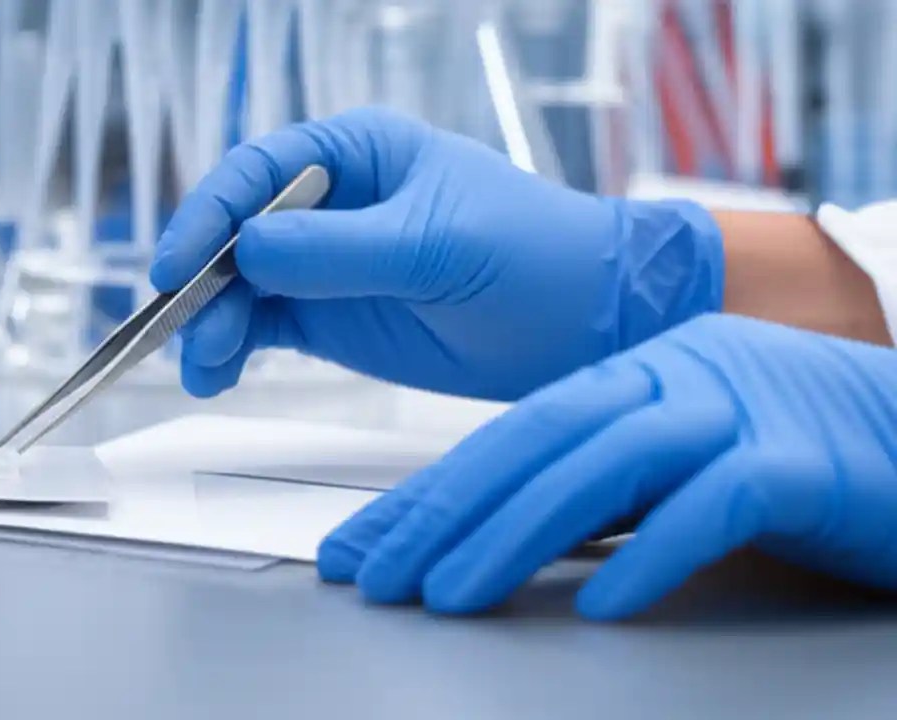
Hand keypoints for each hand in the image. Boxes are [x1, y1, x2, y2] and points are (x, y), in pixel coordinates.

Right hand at [151, 107, 723, 400]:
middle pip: (234, 233)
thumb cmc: (532, 255)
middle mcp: (328, 203)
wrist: (584, 324)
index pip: (257, 174)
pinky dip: (233, 349)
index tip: (177, 267)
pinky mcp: (330, 316)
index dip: (207, 217)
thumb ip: (340, 249)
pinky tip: (218, 374)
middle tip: (185, 332)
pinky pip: (263, 326)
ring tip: (204, 369)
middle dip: (201, 282)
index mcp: (356, 153)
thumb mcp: (435, 245)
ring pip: (240, 286)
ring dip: (212, 323)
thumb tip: (249, 248)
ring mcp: (325, 263)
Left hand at [317, 314, 896, 619]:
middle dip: (445, 513)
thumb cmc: (804, 453)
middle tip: (378, 576)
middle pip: (536, 440)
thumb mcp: (680, 456)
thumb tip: (505, 533)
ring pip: (604, 467)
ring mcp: (739, 409)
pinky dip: (652, 557)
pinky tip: (600, 607)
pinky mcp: (800, 463)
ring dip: (515, 536)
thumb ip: (603, 484)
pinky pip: (713, 506)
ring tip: (451, 597)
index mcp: (639, 371)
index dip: (428, 491)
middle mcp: (677, 375)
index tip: (365, 543)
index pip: (509, 432)